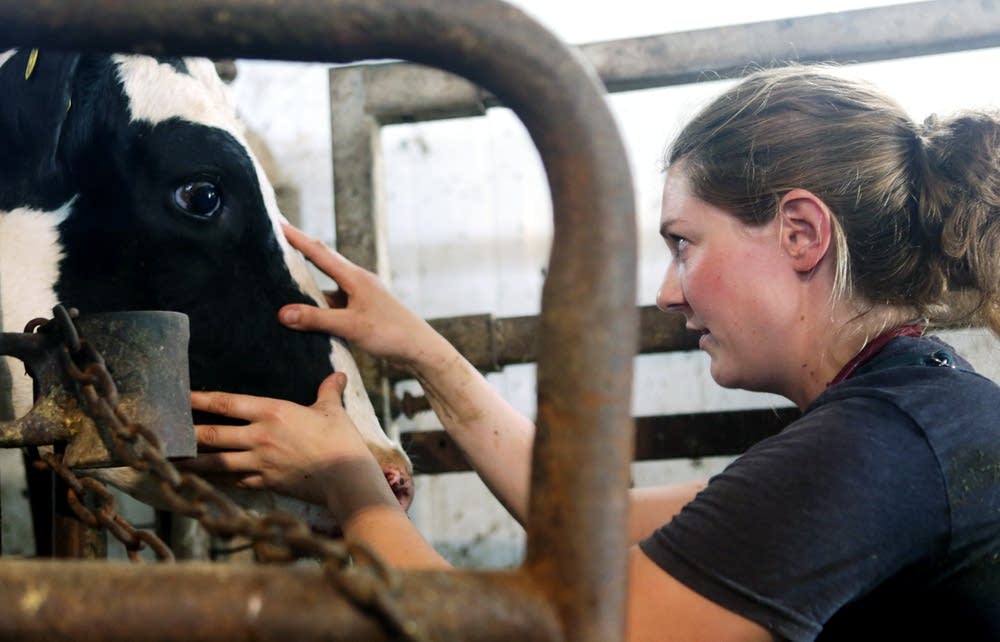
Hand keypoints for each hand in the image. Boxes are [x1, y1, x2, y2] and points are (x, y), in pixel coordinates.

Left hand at [186, 372, 397, 520]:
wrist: (347, 478)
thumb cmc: (342, 441)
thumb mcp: (334, 411)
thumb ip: (329, 391)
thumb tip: (338, 375)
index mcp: (273, 412)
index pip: (228, 403)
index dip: (201, 399)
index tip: (181, 396)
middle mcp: (260, 437)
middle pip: (213, 434)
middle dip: (186, 432)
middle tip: (162, 430)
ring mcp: (259, 463)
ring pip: (216, 462)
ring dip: (191, 461)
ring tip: (169, 460)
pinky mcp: (264, 483)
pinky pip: (232, 481)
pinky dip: (214, 480)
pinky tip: (201, 480)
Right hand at [280, 224, 443, 370]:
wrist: (420, 349)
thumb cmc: (391, 334)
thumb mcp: (351, 326)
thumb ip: (316, 319)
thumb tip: (282, 312)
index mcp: (355, 277)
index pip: (319, 252)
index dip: (296, 238)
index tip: (277, 222)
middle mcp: (357, 281)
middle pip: (322, 261)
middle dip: (299, 250)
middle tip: (276, 240)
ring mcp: (360, 296)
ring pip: (327, 285)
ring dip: (307, 281)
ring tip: (281, 276)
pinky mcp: (361, 311)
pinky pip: (333, 303)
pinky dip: (317, 305)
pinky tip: (304, 313)